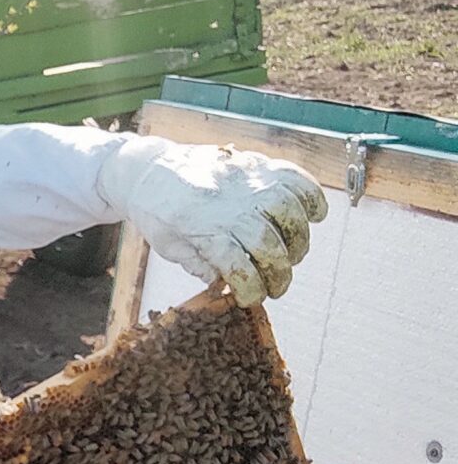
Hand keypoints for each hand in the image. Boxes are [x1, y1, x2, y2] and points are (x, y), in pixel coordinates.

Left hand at [97, 136, 326, 305]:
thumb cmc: (158, 213)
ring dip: (298, 240)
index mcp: (200, 227)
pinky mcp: (255, 164)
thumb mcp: (170, 247)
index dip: (251, 288)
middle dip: (279, 273)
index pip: (237, 264)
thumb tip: (229, 284)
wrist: (148, 170)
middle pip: (268, 242)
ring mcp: (244, 180)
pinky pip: (295, 178)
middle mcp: (227, 203)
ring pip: (288, 211)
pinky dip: (311, 197)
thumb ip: (201, 265)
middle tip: (278, 287)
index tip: (252, 299)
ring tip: (292, 256)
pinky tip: (314, 216)